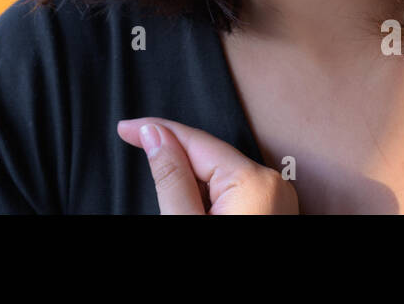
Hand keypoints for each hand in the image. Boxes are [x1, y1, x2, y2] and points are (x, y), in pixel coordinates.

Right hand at [116, 117, 298, 213]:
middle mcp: (273, 183)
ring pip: (218, 174)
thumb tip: (155, 135)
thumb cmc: (224, 276)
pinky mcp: (273, 213)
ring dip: (189, 181)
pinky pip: (232, 191)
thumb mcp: (186, 222)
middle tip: (135, 148)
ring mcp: (278, 199)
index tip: (125, 127)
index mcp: (253, 180)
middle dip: (172, 157)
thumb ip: (171, 178)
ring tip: (168, 194)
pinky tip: (192, 208)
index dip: (155, 130)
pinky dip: (207, 196)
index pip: (194, 141)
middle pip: (206, 156)